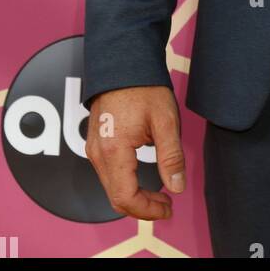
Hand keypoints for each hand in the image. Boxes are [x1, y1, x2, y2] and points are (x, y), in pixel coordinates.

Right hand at [85, 85, 185, 220]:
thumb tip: (177, 187)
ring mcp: (93, 148)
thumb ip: (171, 157)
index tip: (169, 207)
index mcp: (114, 150)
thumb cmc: (144, 87)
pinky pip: (107, 174)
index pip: (125, 197)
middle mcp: (97, 153)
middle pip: (116, 197)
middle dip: (142, 207)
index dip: (148, 210)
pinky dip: (125, 184)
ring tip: (159, 194)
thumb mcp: (166, 121)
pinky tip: (143, 178)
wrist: (122, 61)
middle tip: (167, 204)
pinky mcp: (94, 143)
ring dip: (134, 196)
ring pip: (110, 187)